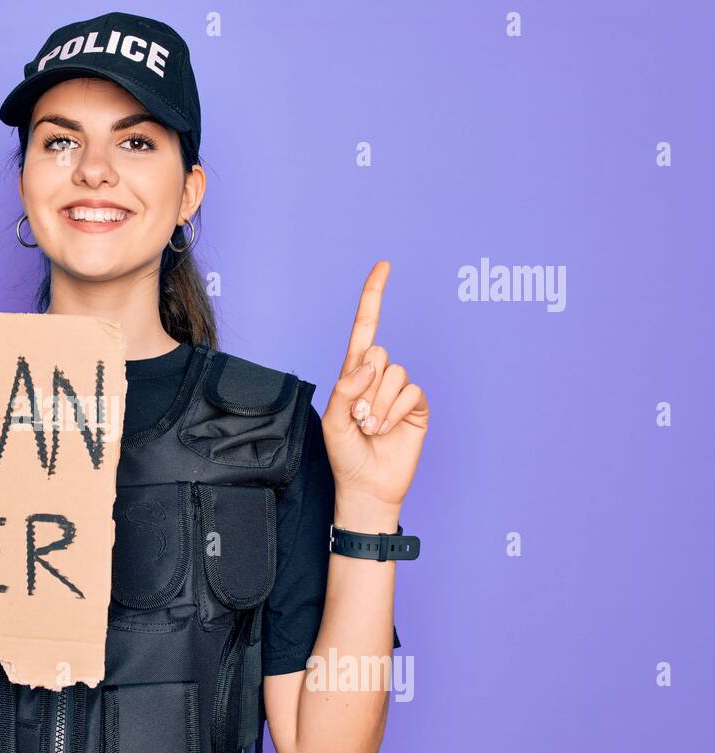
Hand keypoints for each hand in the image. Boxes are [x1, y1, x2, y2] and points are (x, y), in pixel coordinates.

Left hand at [322, 260, 428, 517]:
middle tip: (359, 417)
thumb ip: (346, 388)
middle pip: (379, 353)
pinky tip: (387, 430)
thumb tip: (370, 363)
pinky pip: (412, 392)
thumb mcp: (334, 421)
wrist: (367, 486)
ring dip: (380, 406)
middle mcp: (377, 377)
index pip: (365, 328)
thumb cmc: (345, 454)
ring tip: (372, 428)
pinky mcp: (417, 406)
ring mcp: (399, 391)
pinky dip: (396, 412)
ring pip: (396, 374)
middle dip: (366, 387)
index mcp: (353, 373)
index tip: (384, 265)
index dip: (373, 296)